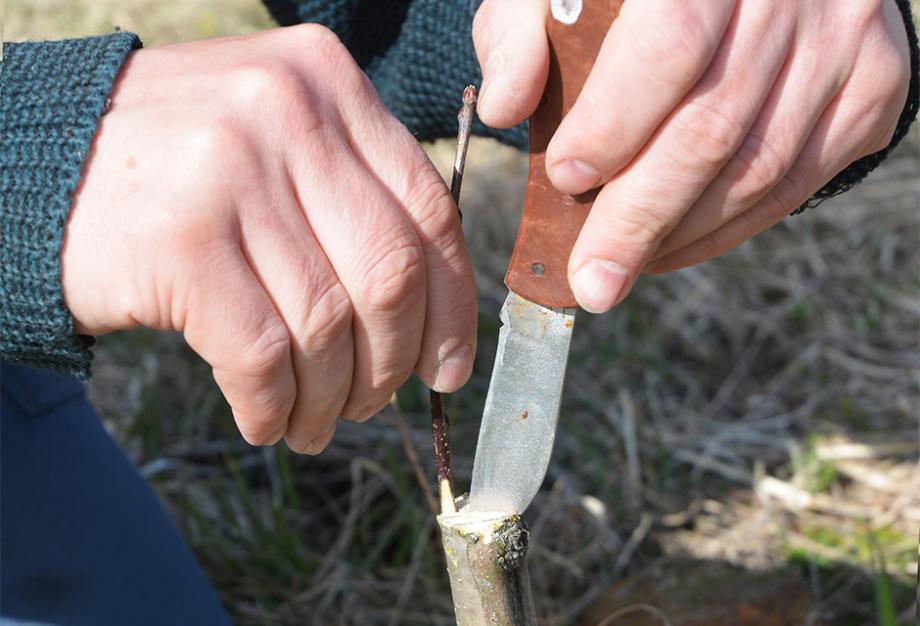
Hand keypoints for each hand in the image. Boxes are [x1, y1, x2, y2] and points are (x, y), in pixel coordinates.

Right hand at [62, 26, 476, 451]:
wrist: (37, 166)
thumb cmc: (178, 169)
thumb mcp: (274, 140)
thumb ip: (352, 194)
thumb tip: (435, 309)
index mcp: (326, 81)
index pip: (429, 208)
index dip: (452, 303)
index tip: (448, 365)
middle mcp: (285, 112)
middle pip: (390, 272)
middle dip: (393, 362)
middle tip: (372, 404)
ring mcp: (230, 171)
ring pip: (328, 325)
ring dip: (329, 398)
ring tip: (314, 424)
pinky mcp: (180, 241)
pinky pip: (262, 354)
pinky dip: (273, 405)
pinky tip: (266, 420)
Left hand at [473, 0, 910, 311]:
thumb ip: (522, 34)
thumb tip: (504, 107)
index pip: (670, 44)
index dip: (616, 122)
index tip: (566, 179)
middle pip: (714, 126)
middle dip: (639, 217)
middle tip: (591, 280)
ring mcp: (842, 40)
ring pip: (759, 167)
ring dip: (681, 234)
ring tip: (621, 268)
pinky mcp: (873, 86)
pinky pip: (797, 182)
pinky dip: (730, 229)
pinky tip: (675, 246)